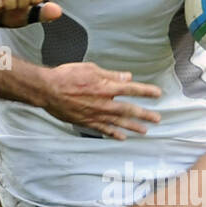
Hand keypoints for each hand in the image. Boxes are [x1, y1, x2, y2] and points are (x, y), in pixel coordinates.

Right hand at [41, 63, 161, 138]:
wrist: (48, 90)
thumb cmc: (67, 76)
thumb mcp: (91, 69)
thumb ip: (111, 75)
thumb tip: (127, 77)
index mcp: (106, 87)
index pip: (132, 89)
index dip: (146, 92)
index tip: (158, 94)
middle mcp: (104, 103)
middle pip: (129, 109)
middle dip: (145, 114)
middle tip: (157, 118)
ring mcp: (96, 115)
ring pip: (119, 122)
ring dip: (133, 127)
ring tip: (145, 130)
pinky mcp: (87, 122)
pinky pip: (104, 130)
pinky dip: (114, 134)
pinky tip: (122, 137)